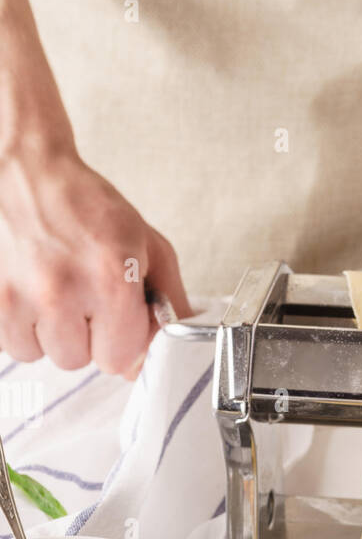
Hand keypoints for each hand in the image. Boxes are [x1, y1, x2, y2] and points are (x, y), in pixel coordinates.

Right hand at [0, 148, 190, 377]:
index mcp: (111, 278)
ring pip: (47, 356)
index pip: (120, 357)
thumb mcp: (151, 248)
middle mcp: (63, 290)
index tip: (118, 314)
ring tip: (59, 295)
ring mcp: (22, 296)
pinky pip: (17, 346)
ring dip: (57, 335)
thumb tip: (150, 362)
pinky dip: (27, 330)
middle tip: (86, 298)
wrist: (32, 176)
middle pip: (83, 361)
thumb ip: (167, 305)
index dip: (122, 338)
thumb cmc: (92, 211)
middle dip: (90, 337)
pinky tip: (36, 298)